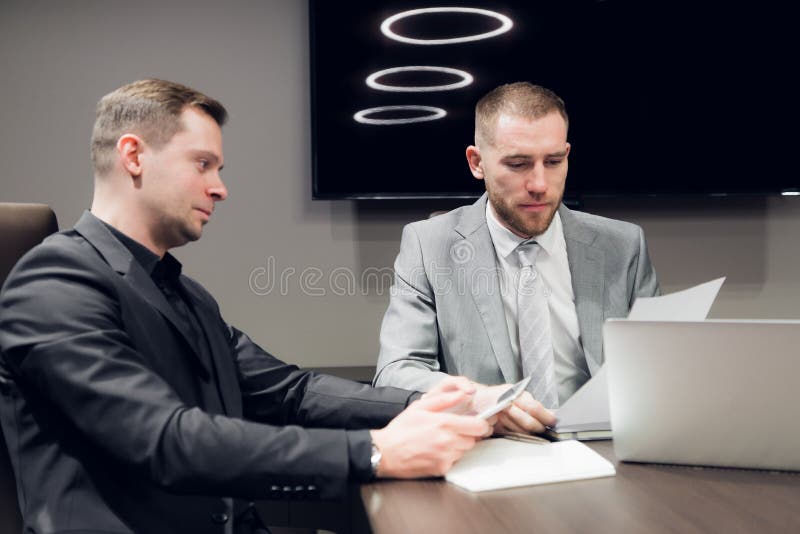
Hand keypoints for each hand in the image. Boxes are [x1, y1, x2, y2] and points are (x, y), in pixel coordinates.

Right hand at [371, 383, 490, 478]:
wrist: (385, 453)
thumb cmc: (401, 429)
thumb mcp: (420, 407)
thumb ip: (444, 400)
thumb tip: (463, 394)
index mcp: (445, 423)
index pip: (479, 426)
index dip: (481, 424)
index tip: (476, 422)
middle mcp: (448, 441)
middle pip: (474, 439)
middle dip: (468, 434)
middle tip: (454, 430)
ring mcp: (446, 457)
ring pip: (465, 451)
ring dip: (459, 445)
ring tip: (441, 440)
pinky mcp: (442, 469)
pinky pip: (454, 461)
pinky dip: (449, 456)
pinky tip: (435, 451)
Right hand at [472, 385, 556, 434]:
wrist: (477, 399)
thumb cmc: (499, 396)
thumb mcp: (516, 393)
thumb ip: (532, 403)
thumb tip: (551, 414)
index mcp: (513, 393)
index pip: (534, 407)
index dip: (546, 417)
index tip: (553, 422)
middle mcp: (505, 404)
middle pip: (528, 422)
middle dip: (539, 428)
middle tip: (544, 430)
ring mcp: (499, 417)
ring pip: (521, 432)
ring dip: (530, 434)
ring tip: (534, 431)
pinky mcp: (494, 427)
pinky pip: (511, 435)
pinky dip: (519, 435)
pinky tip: (521, 432)